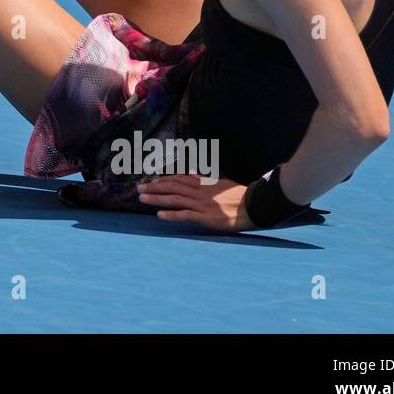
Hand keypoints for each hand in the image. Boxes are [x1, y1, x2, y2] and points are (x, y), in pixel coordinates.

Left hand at [137, 175, 254, 231]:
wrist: (254, 206)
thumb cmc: (239, 195)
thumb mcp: (221, 184)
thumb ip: (205, 181)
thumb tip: (192, 175)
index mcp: (204, 184)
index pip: (179, 179)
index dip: (164, 180)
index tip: (153, 181)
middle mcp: (199, 192)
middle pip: (172, 187)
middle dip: (154, 187)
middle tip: (139, 188)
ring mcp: (202, 205)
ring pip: (175, 199)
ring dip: (157, 198)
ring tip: (142, 198)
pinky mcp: (206, 218)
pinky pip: (185, 215)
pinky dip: (171, 215)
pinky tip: (159, 215)